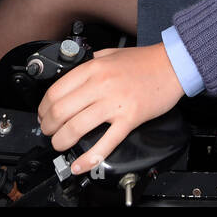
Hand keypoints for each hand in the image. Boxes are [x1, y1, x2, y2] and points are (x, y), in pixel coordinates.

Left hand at [37, 43, 185, 174]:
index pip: (56, 91)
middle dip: (48, 126)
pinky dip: (90, 157)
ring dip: (62, 141)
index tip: (43, 115)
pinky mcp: (129, 118)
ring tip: (59, 144)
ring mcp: (115, 103)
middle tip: (48, 132)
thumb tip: (74, 75)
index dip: (44, 108)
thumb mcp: (110, 53)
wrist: (172, 65)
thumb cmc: (145, 61)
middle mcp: (100, 85)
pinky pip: (106, 142)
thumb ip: (91, 62)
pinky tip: (81, 164)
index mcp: (93, 68)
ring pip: (76, 127)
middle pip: (61, 111)